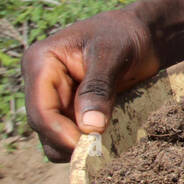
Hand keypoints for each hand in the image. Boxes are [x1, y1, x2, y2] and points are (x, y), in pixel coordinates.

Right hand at [22, 10, 159, 161]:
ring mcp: (55, 100)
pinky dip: (89, 143)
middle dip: (70, 142)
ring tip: (111, 140)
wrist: (142, 35)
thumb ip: (98, 88)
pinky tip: (111, 138)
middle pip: (45, 129)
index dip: (60, 133)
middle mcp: (41, 84)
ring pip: (56, 139)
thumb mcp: (112, 56)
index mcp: (40, 63)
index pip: (40, 110)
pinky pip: (73, 137)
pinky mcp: (72, 111)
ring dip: (80, 146)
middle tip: (104, 148)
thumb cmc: (125, 35)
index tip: (89, 146)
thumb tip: (90, 127)